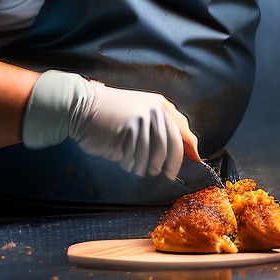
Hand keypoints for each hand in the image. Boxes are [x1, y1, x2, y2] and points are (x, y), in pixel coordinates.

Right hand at [71, 81, 194, 178]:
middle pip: (172, 146)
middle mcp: (154, 110)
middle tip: (167, 175)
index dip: (190, 148)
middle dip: (172, 164)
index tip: (196, 160)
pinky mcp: (128, 130)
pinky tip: (123, 161)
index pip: (182, 130)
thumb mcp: (141, 110)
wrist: (83, 105)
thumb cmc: (112, 112)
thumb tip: (189, 149)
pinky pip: (136, 156)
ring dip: (148, 166)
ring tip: (139, 169)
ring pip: (154, 154)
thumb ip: (162, 125)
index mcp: (160, 104)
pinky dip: (131, 164)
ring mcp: (142, 119)